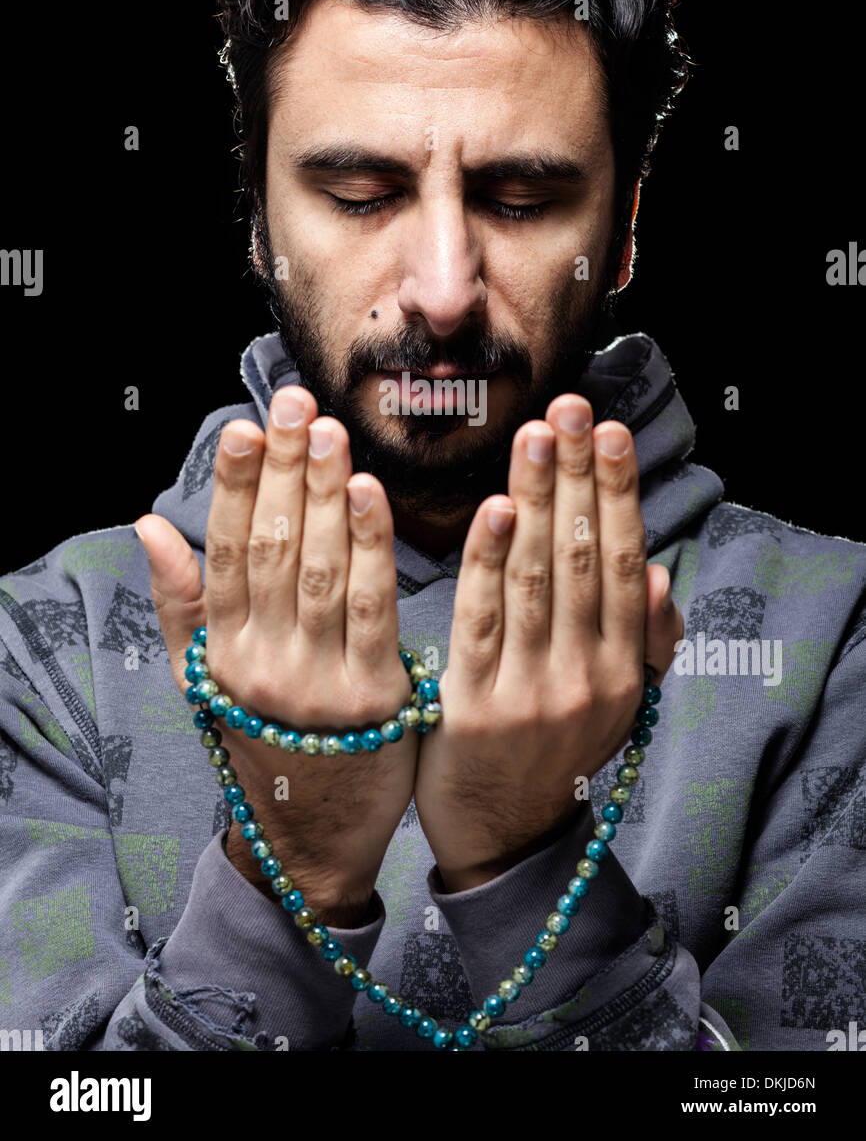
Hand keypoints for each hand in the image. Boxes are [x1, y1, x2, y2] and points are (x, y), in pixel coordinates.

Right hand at [135, 386, 417, 924]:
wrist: (312, 845)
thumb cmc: (263, 748)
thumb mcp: (206, 681)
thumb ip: (182, 603)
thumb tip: (151, 524)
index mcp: (222, 653)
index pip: (225, 552)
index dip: (236, 486)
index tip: (247, 427)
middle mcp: (263, 663)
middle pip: (274, 548)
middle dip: (285, 470)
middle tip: (296, 402)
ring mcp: (317, 682)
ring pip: (320, 569)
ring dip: (325, 494)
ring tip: (330, 430)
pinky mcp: (375, 699)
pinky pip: (372, 610)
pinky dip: (371, 548)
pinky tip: (370, 494)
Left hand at [412, 394, 683, 891]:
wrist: (505, 841)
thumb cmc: (556, 755)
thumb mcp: (617, 706)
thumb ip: (645, 643)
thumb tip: (663, 578)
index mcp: (623, 669)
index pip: (625, 563)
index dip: (618, 493)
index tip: (608, 433)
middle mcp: (586, 675)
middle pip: (585, 557)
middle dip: (578, 475)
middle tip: (571, 407)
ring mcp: (531, 690)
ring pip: (538, 576)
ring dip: (539, 498)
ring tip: (537, 434)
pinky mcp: (473, 705)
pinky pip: (481, 620)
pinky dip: (490, 562)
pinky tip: (496, 509)